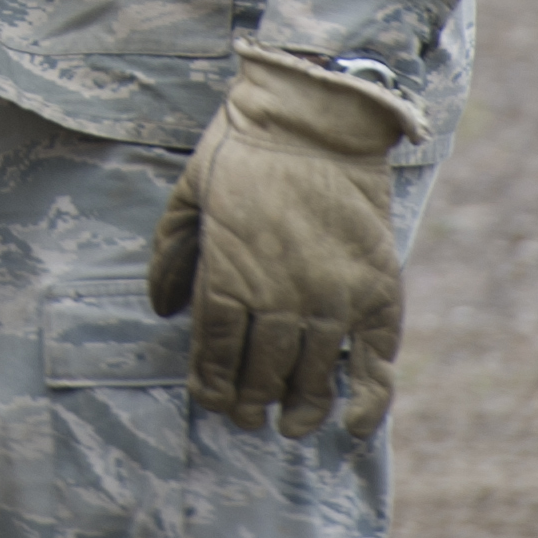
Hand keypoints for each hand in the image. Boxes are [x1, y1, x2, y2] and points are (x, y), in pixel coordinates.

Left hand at [147, 46, 424, 439]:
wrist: (315, 113)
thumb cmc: (245, 147)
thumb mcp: (190, 189)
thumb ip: (171, 251)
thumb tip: (161, 307)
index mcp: (230, 274)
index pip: (216, 353)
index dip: (211, 383)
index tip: (210, 397)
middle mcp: (281, 297)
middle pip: (262, 373)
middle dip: (250, 402)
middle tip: (247, 416)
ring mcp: (332, 298)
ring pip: (313, 377)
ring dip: (299, 409)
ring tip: (290, 424)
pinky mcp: (376, 293)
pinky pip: (376, 365)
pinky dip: (368, 403)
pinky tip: (351, 423)